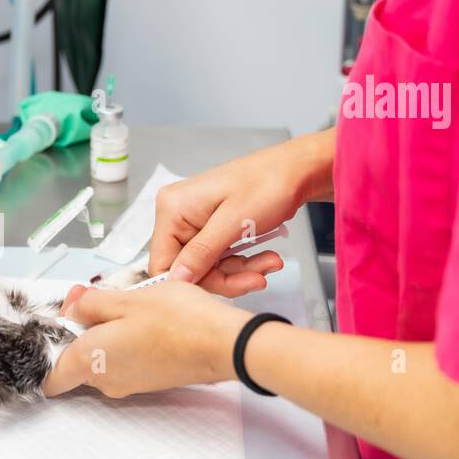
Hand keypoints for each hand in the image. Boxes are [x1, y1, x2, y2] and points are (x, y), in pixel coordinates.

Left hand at [43, 283, 248, 397]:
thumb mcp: (124, 299)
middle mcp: (105, 381)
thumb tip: (71, 309)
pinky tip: (146, 321)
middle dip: (82, 330)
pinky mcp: (149, 380)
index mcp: (89, 361)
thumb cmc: (177, 321)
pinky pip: (126, 361)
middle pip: (77, 360)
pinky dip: (128, 342)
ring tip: (129, 306)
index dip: (50, 347)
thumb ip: (89, 305)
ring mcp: (128, 384)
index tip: (60, 324)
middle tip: (96, 298)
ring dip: (108, 333)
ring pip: (103, 358)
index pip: (50, 376)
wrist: (223, 344)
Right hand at [149, 130, 334, 288]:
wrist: (295, 171)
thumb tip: (176, 279)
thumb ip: (201, 253)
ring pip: (207, 266)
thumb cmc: (267, 184)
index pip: (163, 262)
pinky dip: (242, 262)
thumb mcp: (233, 222)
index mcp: (173, 208)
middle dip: (225, 276)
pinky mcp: (210, 228)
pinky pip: (218, 257)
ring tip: (270, 264)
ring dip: (240, 271)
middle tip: (258, 278)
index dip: (190, 282)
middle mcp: (177, 215)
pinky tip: (265, 258)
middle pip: (188, 267)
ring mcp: (194, 221)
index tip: (223, 287)